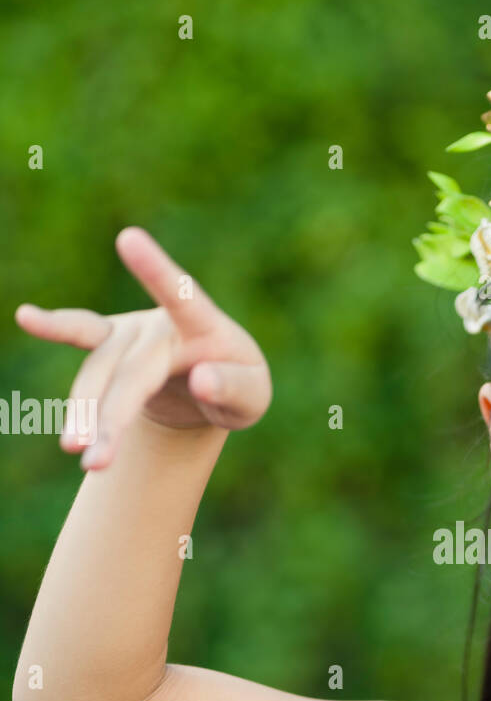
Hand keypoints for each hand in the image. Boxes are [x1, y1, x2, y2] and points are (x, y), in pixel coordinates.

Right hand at [14, 226, 272, 469]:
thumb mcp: (252, 397)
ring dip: (84, 415)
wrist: (213, 385)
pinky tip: (27, 316)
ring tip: (77, 454)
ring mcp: (131, 333)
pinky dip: (55, 326)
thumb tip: (202, 379)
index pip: (181, 296)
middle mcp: (160, 323)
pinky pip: (82, 334)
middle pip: (130, 372)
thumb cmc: (238, 387)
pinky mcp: (111, 347)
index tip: (129, 238)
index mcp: (203, 325)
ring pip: (100, 373)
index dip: (156, 270)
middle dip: (112, 417)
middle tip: (95, 462)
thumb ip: (233, 388)